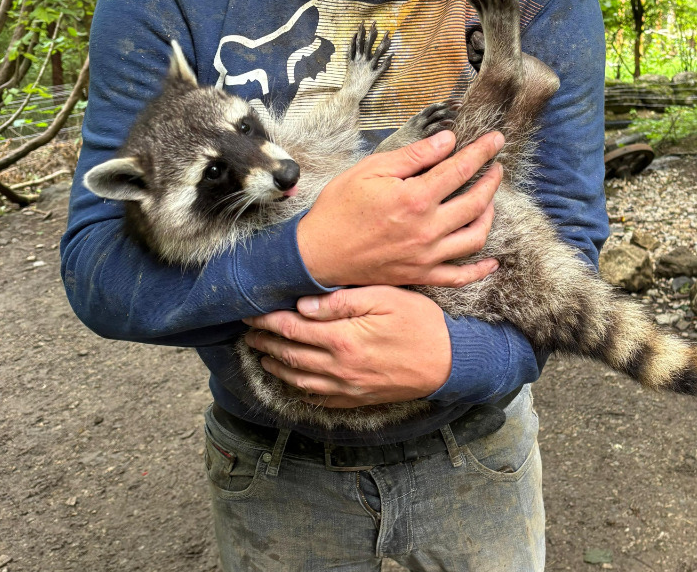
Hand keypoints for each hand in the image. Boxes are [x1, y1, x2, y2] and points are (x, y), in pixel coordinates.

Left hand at [243, 287, 451, 406]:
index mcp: (343, 338)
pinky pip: (319, 399)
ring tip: (262, 355)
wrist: (448, 361)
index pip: (293, 328)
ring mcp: (347, 387)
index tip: (252, 312)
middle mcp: (339, 367)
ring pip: (299, 380)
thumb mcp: (385, 298)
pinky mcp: (357, 399)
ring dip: (276, 367)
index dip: (269, 320)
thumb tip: (304, 304)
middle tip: (249, 332)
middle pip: (290, 355)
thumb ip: (342, 300)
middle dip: (266, 342)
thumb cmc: (420, 322)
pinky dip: (300, 390)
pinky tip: (293, 383)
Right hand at [296, 129, 502, 288]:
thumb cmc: (340, 207)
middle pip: (476, 201)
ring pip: (475, 237)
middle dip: (492, 180)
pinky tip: (492, 261)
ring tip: (490, 199)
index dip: (482, 151)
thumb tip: (448, 141)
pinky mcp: (420, 275)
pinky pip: (459, 277)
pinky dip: (479, 270)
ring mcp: (426, 256)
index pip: (461, 168)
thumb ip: (414, 155)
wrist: (318, 253)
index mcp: (415, 198)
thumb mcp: (371, 169)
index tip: (496, 140)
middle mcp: (427, 229)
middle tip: (496, 166)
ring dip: (489, 215)